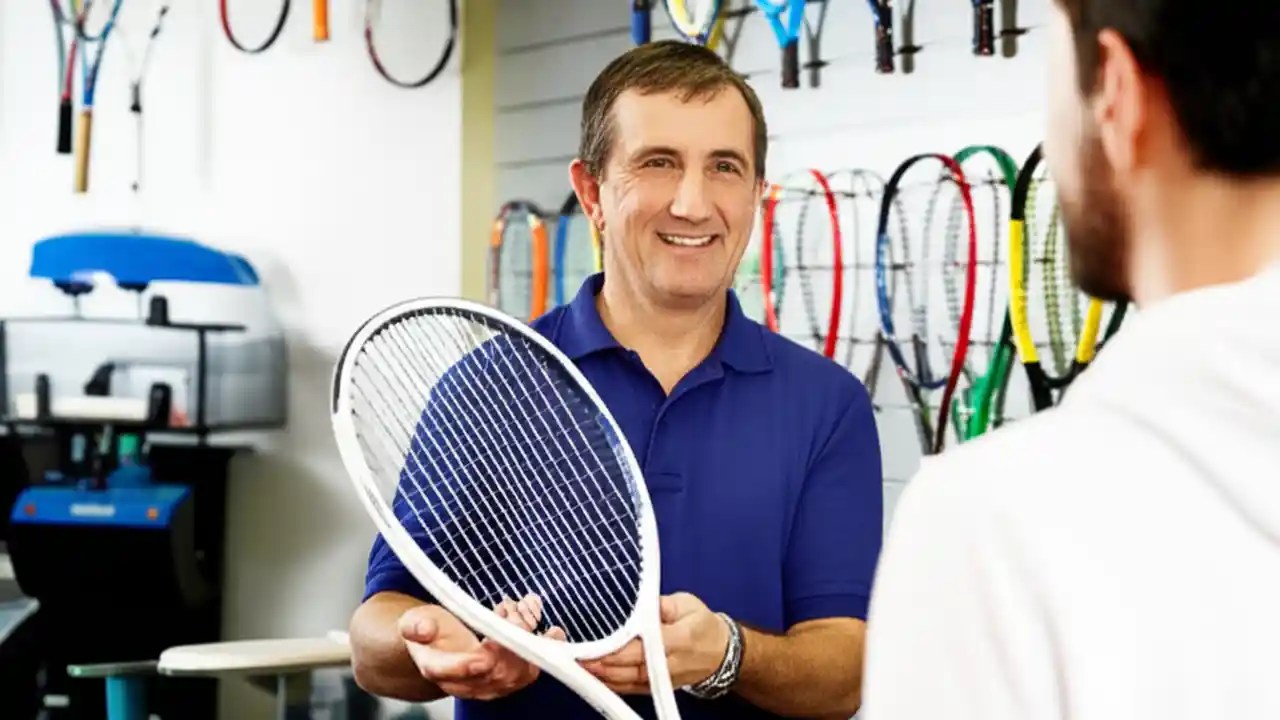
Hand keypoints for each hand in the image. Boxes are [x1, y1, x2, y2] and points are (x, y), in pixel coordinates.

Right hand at [400, 595, 565, 700]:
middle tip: (511, 611)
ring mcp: (491, 684)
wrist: (440, 647)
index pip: (458, 672)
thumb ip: (417, 625)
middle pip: (495, 673)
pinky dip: (544, 650)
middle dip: (508, 641)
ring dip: (526, 640)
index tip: (484, 650)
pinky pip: (532, 671)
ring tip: (524, 611)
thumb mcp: (417, 621)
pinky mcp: (510, 679)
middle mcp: (468, 683)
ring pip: (517, 672)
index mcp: (440, 669)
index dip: (471, 664)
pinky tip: (553, 632)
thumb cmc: (431, 632)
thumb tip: (419, 629)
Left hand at [580, 592, 729, 694]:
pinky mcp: (659, 687)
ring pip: (630, 681)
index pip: (644, 646)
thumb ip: (662, 604)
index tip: (595, 644)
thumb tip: (640, 602)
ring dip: (603, 675)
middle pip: (632, 666)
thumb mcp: (687, 603)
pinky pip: (632, 689)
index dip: (618, 648)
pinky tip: (595, 678)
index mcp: (680, 639)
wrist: (722, 652)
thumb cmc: (702, 623)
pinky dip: (613, 685)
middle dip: (603, 663)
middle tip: (577, 656)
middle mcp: (671, 664)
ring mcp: (664, 679)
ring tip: (579, 667)